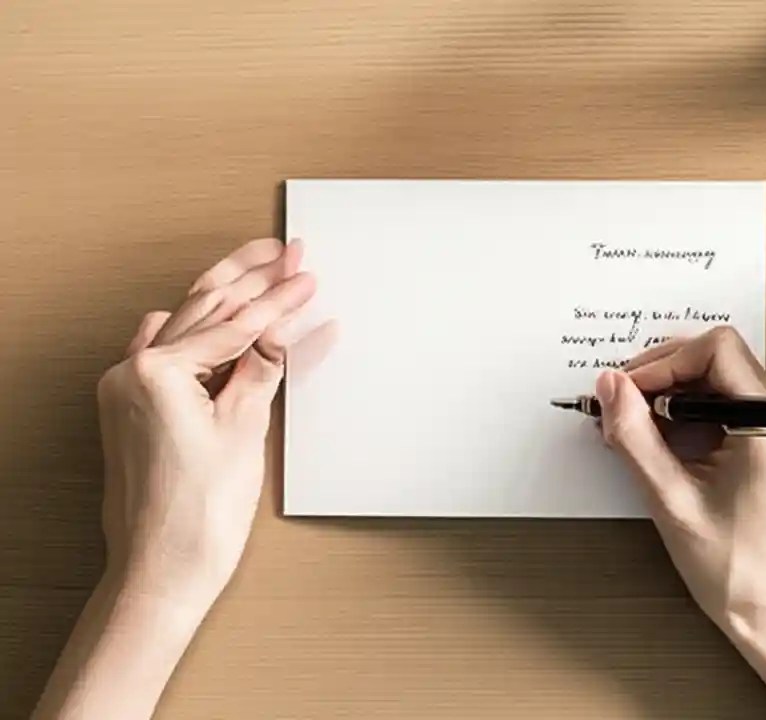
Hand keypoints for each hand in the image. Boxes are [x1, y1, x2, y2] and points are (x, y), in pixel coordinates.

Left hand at [97, 238, 315, 603]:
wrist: (162, 568)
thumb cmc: (196, 514)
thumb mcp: (244, 429)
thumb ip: (262, 369)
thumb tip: (282, 330)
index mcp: (155, 371)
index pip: (234, 323)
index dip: (278, 299)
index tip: (306, 276)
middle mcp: (131, 372)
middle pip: (203, 309)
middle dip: (251, 279)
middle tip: (286, 251)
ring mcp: (127, 389)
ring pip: (184, 324)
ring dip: (227, 297)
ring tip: (262, 268)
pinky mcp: (133, 407)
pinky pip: (169, 352)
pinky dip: (202, 333)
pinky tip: (222, 320)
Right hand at [596, 327, 765, 719]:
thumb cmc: (734, 564)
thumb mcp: (671, 499)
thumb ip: (636, 437)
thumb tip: (610, 386)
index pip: (715, 349)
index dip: (663, 363)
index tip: (626, 391)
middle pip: (716, 357)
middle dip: (661, 375)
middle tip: (620, 405)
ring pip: (717, 378)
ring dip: (670, 394)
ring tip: (633, 426)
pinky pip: (725, 403)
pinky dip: (687, 412)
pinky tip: (658, 440)